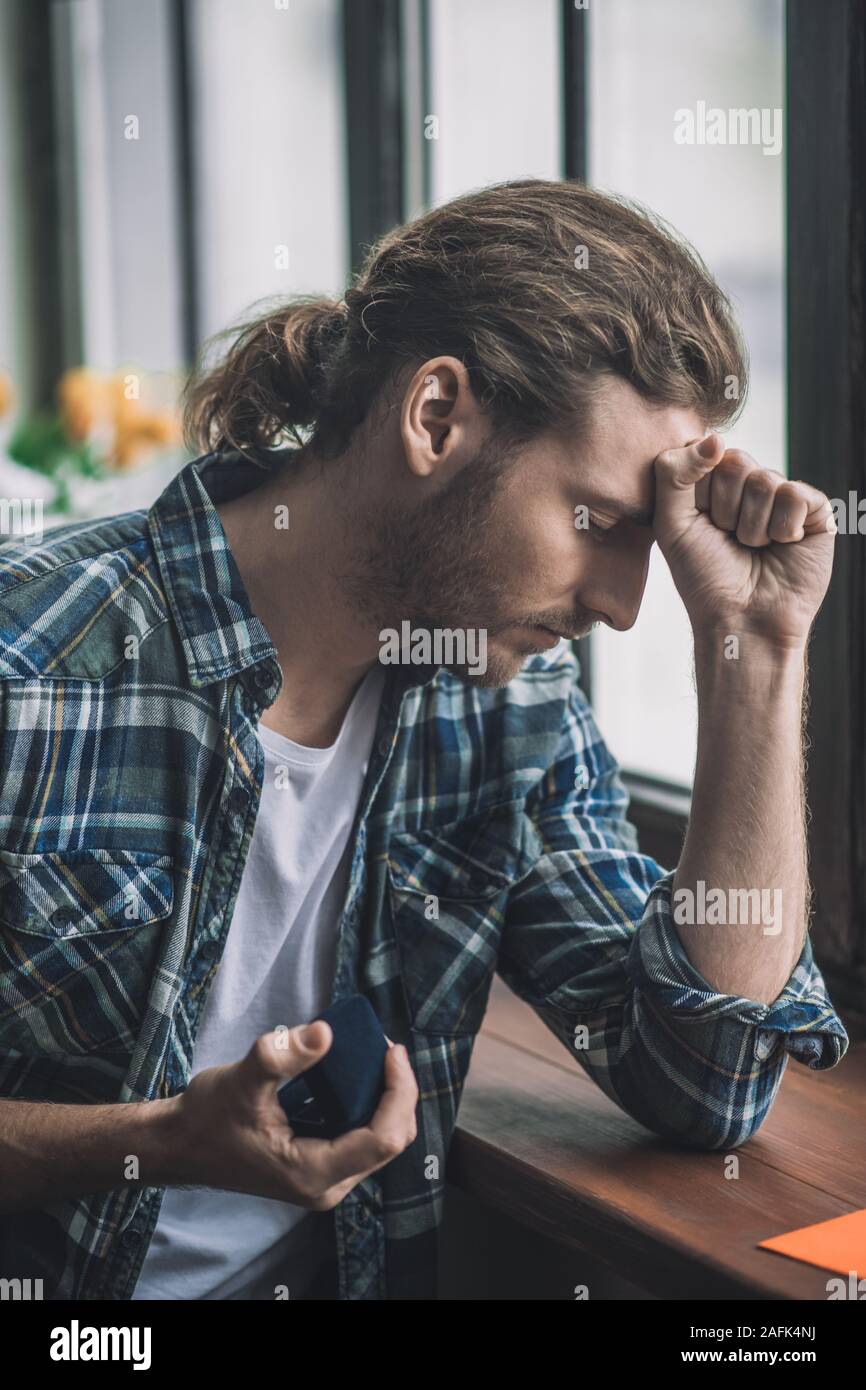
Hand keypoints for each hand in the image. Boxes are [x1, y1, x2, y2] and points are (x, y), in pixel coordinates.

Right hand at [171, 1021, 417, 1209]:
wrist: (180, 1145)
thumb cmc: (206, 1118)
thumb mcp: (241, 1081)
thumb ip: (282, 1055)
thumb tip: (325, 1032)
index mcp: (312, 1173)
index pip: (383, 1138)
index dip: (399, 1091)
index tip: (391, 1050)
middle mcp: (325, 1186)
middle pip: (390, 1141)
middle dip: (398, 1091)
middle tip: (385, 1046)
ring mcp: (324, 1181)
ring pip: (380, 1142)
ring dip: (387, 1098)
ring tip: (376, 1055)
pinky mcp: (319, 1169)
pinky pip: (363, 1140)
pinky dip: (370, 1107)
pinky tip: (358, 1075)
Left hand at [652, 434, 835, 649]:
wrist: (742, 619)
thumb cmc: (705, 578)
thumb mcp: (671, 524)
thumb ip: (673, 473)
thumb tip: (714, 437)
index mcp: (713, 485)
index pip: (705, 455)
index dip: (699, 495)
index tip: (701, 526)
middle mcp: (749, 486)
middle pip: (736, 462)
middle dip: (726, 509)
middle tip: (729, 539)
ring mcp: (782, 496)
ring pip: (765, 480)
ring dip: (753, 525)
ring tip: (755, 548)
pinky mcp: (814, 510)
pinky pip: (796, 494)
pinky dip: (783, 527)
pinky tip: (783, 546)